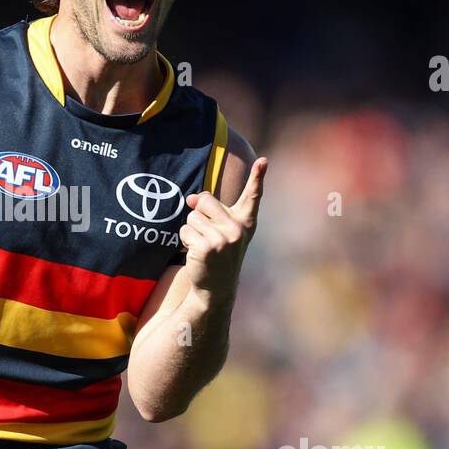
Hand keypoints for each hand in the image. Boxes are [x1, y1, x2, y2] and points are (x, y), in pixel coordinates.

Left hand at [178, 156, 268, 296]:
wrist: (216, 287)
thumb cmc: (219, 254)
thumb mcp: (221, 230)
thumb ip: (210, 211)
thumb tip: (191, 199)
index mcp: (245, 222)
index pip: (253, 195)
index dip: (258, 176)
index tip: (264, 161)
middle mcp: (238, 228)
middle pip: (205, 201)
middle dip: (199, 214)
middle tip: (208, 234)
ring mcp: (223, 238)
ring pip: (192, 217)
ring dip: (191, 230)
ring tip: (203, 246)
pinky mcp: (207, 247)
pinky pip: (185, 230)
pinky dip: (185, 241)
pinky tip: (196, 253)